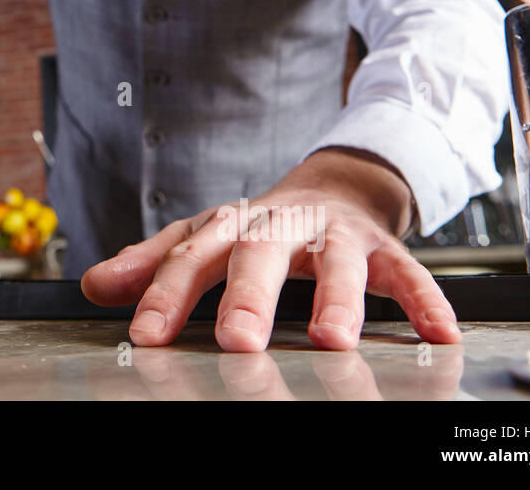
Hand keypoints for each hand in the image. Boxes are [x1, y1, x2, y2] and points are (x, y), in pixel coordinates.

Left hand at [80, 147, 461, 351]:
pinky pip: (405, 272)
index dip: (165, 296)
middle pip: (259, 255)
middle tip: (238, 341)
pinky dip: (423, 299)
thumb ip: (150, 264)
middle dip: (249, 298)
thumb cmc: (255, 229)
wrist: (329, 189)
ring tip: (332, 339)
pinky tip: (436, 332)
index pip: (190, 260)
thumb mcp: (201, 240)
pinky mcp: (380, 246)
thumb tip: (93, 284)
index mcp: (228, 227)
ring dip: (336, 299)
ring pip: (336, 262)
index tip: (146, 335)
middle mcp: (278, 226)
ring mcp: (332, 235)